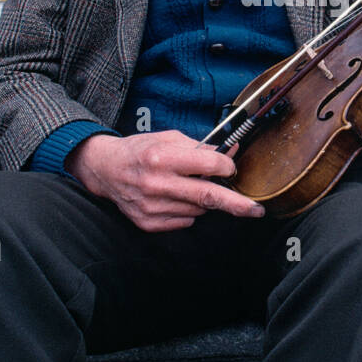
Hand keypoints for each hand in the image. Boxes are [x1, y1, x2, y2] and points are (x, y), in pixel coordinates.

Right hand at [65, 130, 263, 231]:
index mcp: (162, 158)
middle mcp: (157, 183)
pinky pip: (184, 220)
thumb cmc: (140, 150)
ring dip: (205, 200)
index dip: (225, 165)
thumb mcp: (169, 139)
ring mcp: (152, 206)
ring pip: (198, 209)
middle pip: (208, 196)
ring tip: (188, 186)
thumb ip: (201, 147)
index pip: (208, 164)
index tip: (230, 166)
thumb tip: (231, 151)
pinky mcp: (149, 222)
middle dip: (237, 204)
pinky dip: (189, 210)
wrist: (105, 170)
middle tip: (256, 210)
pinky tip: (175, 197)